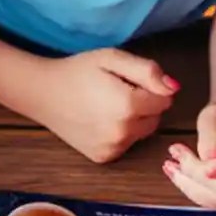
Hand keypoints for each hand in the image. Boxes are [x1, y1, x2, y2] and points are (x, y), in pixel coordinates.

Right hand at [28, 48, 178, 163]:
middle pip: (156, 118)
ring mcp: (112, 147)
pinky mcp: (103, 157)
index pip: (165, 99)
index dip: (149, 87)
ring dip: (133, 120)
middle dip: (144, 105)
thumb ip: (147, 70)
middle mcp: (123, 131)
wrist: (42, 94)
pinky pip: (126, 144)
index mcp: (128, 105)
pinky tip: (99, 121)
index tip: (126, 81)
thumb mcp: (112, 58)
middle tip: (116, 92)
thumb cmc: (77, 71)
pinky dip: (120, 134)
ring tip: (106, 106)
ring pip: (142, 132)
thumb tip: (173, 88)